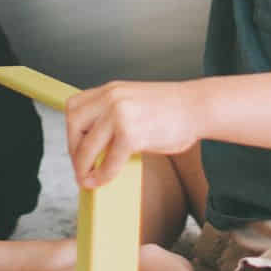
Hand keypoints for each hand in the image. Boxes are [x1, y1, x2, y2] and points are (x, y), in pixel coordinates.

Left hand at [65, 78, 203, 188]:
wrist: (199, 107)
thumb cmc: (173, 110)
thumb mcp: (134, 103)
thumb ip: (113, 116)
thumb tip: (96, 146)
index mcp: (111, 89)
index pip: (74, 108)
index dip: (71, 132)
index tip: (78, 148)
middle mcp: (112, 97)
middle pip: (73, 125)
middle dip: (74, 150)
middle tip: (81, 168)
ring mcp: (120, 114)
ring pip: (86, 146)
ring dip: (83, 167)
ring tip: (88, 179)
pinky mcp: (131, 133)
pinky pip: (108, 161)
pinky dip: (103, 176)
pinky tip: (104, 180)